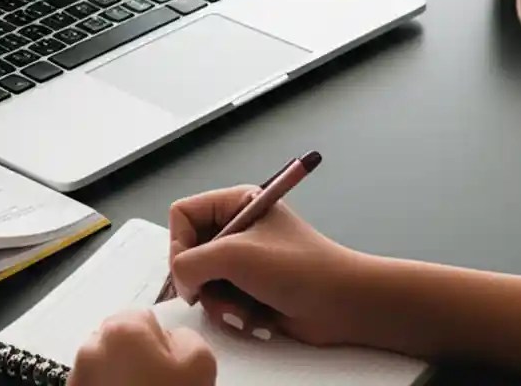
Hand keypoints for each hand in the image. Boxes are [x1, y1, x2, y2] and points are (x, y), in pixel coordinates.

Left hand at [68, 309, 215, 385]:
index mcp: (122, 329)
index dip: (162, 344)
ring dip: (120, 378)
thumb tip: (167, 341)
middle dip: (137, 358)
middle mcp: (91, 346)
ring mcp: (77, 376)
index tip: (171, 371)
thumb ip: (186, 338)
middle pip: (121, 341)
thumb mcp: (200, 363)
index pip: (146, 319)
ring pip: (106, 366)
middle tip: (157, 385)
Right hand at [170, 185, 364, 345]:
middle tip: (216, 290)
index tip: (188, 268)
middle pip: (189, 252)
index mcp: (236, 203)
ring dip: (219, 301)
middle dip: (201, 279)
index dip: (179, 243)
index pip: (182, 214)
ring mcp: (243, 260)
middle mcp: (237, 229)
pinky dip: (233, 313)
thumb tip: (179, 279)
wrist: (342, 303)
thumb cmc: (300, 268)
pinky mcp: (249, 288)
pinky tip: (256, 316)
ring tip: (244, 307)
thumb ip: (191, 263)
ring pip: (202, 282)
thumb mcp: (236, 256)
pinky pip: (220, 301)